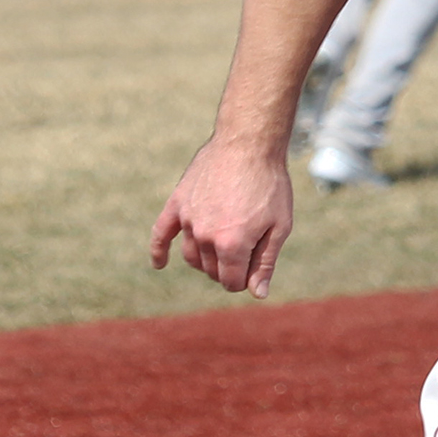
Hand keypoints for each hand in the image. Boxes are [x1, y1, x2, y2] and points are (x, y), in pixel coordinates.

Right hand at [149, 136, 293, 298]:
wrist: (249, 143)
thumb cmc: (271, 184)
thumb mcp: (279, 225)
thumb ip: (266, 262)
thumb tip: (257, 293)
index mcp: (232, 244)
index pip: (231, 281)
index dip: (245, 280)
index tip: (254, 268)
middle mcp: (205, 235)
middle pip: (211, 270)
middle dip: (229, 268)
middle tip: (246, 249)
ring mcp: (188, 219)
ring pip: (192, 256)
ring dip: (206, 260)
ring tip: (222, 251)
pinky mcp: (177, 204)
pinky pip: (160, 233)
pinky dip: (158, 251)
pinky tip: (159, 264)